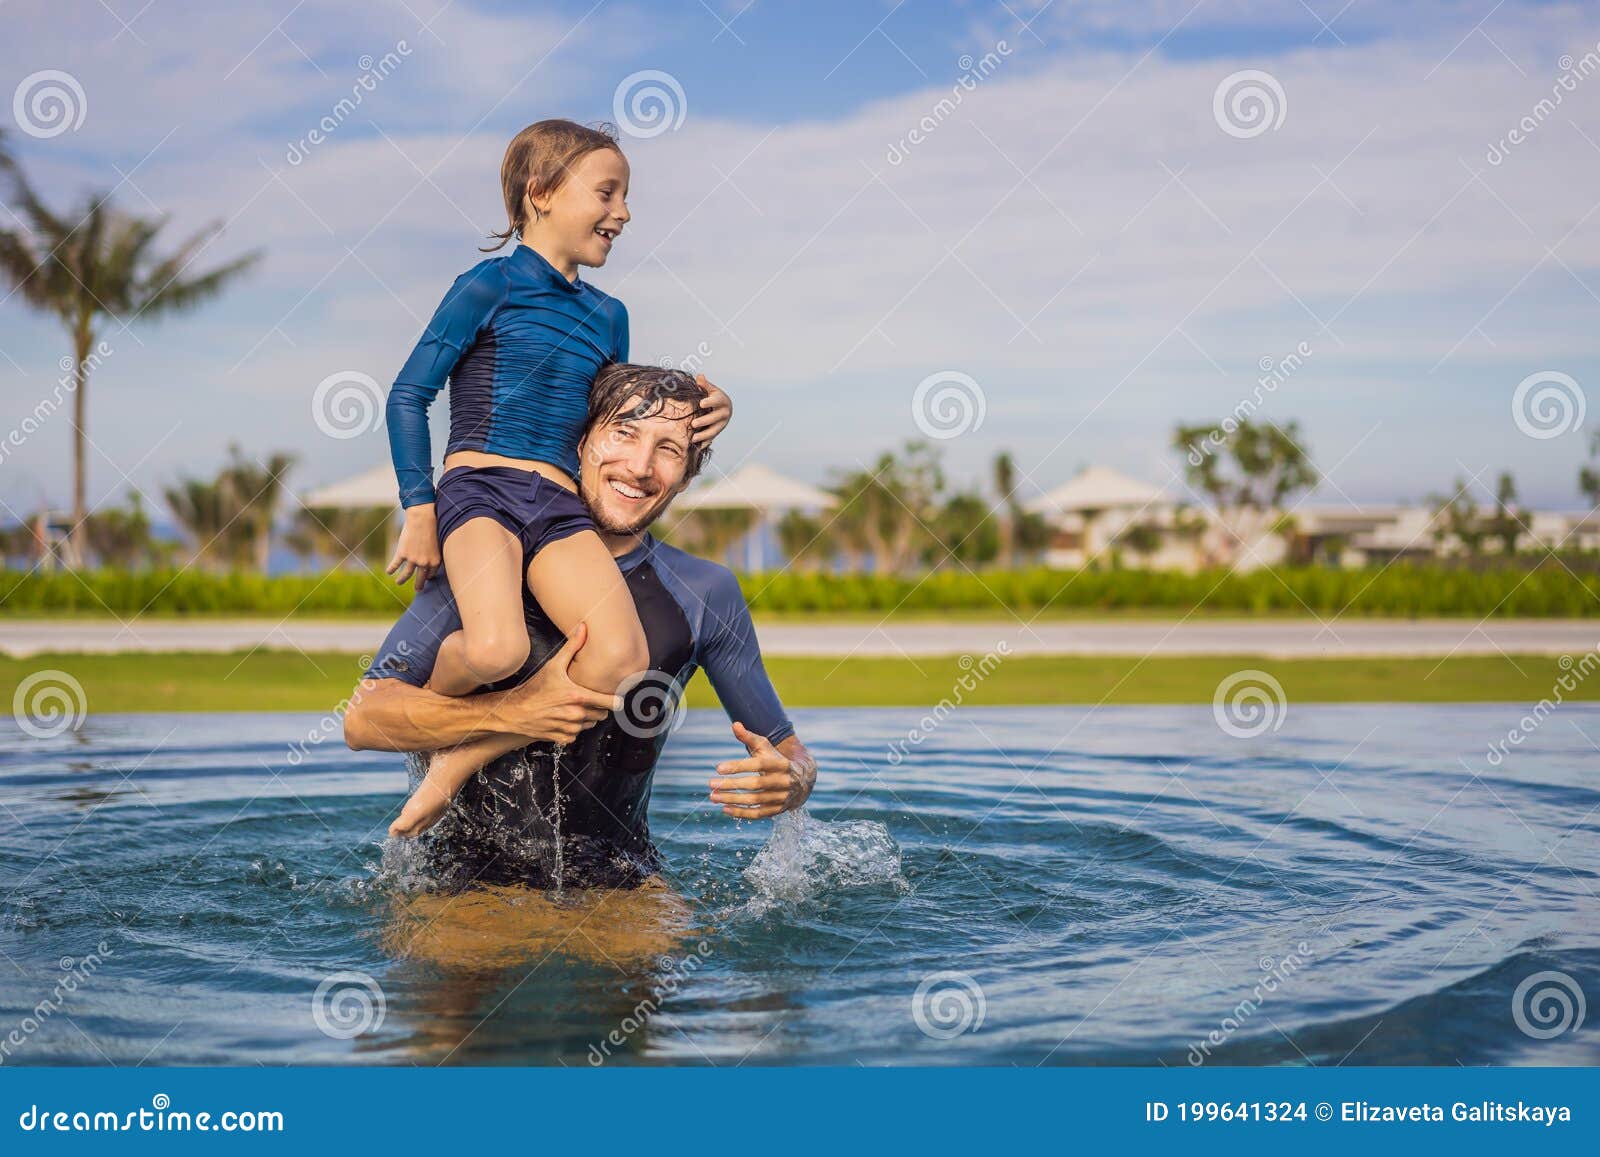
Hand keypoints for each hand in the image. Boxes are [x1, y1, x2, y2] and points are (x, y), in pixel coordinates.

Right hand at [387, 504, 440, 589]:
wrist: (422, 519)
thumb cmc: (432, 528)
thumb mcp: (438, 543)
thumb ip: (434, 553)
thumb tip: (431, 557)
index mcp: (435, 561)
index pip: (431, 574)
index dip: (428, 576)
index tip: (426, 578)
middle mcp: (424, 563)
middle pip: (420, 578)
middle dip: (418, 585)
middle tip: (418, 589)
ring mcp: (412, 560)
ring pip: (406, 575)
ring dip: (401, 580)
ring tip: (398, 583)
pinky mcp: (402, 554)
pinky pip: (395, 565)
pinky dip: (391, 569)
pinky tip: (388, 572)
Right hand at [494, 623, 621, 743]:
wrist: (515, 711)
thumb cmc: (534, 689)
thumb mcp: (553, 665)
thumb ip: (572, 647)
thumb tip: (583, 628)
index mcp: (578, 696)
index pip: (611, 702)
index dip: (615, 699)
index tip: (615, 696)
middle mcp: (576, 714)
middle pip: (602, 713)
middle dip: (598, 706)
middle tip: (587, 697)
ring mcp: (570, 728)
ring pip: (591, 723)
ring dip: (587, 717)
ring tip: (574, 706)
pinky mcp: (564, 738)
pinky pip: (578, 734)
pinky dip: (574, 727)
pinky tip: (564, 717)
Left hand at [691, 375, 731, 443]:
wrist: (725, 407)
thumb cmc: (714, 396)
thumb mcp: (710, 389)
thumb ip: (704, 385)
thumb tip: (699, 376)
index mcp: (722, 400)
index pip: (716, 401)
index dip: (710, 402)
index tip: (701, 403)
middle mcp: (724, 412)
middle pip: (715, 418)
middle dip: (704, 421)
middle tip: (693, 424)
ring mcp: (722, 423)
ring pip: (714, 430)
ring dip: (704, 435)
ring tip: (693, 438)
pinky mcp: (719, 430)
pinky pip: (713, 437)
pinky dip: (706, 442)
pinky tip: (699, 447)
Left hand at [709, 722, 814, 818]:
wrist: (801, 780)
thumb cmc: (776, 760)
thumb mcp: (766, 748)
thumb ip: (750, 737)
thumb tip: (735, 725)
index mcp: (781, 764)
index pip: (759, 764)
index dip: (739, 766)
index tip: (718, 768)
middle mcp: (784, 781)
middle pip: (756, 784)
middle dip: (732, 785)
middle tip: (711, 784)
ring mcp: (782, 797)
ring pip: (755, 800)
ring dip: (732, 799)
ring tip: (713, 797)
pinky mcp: (778, 810)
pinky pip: (758, 814)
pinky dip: (741, 813)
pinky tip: (725, 809)